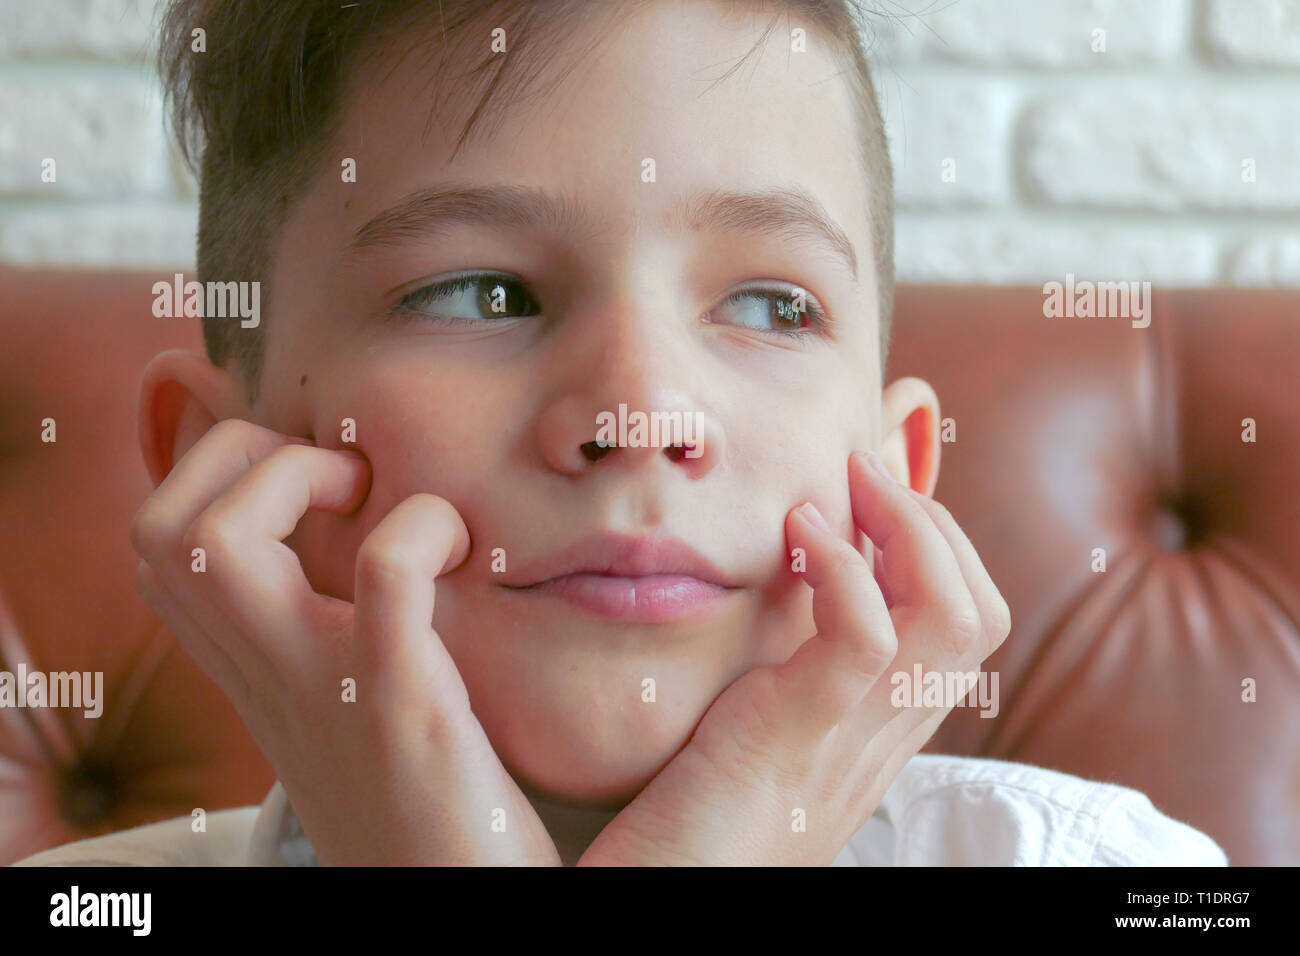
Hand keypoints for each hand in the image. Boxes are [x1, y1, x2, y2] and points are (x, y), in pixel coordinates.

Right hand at [131, 419, 560, 864]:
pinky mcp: (402, 705)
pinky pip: (384, 575)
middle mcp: (267, 679)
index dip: (210, 478)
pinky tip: (456, 542)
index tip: (307, 481)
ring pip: (214, 543)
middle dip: (235, 452)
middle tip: (335, 476)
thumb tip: (371, 570)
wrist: (462, 910)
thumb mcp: (358, 718)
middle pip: (157, 532)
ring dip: (291, 474)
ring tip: (367, 495)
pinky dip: (420, 526)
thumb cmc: (436, 811)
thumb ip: (337, 650)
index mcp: (257, 674)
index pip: (159, 553)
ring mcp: (323, 690)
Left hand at [576, 450, 1010, 864]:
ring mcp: (847, 741)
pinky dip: (845, 567)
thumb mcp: (748, 729)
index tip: (873, 493)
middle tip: (865, 469)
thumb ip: (778, 672)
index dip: (940, 545)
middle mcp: (879, 737)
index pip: (966, 626)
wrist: (655, 904)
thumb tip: (778, 589)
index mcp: (872, 730)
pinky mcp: (793, 741)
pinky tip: (799, 529)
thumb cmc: (679, 818)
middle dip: (935, 521)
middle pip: (981, 613)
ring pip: (956, 619)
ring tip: (846, 480)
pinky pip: (867, 642)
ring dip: (909, 524)